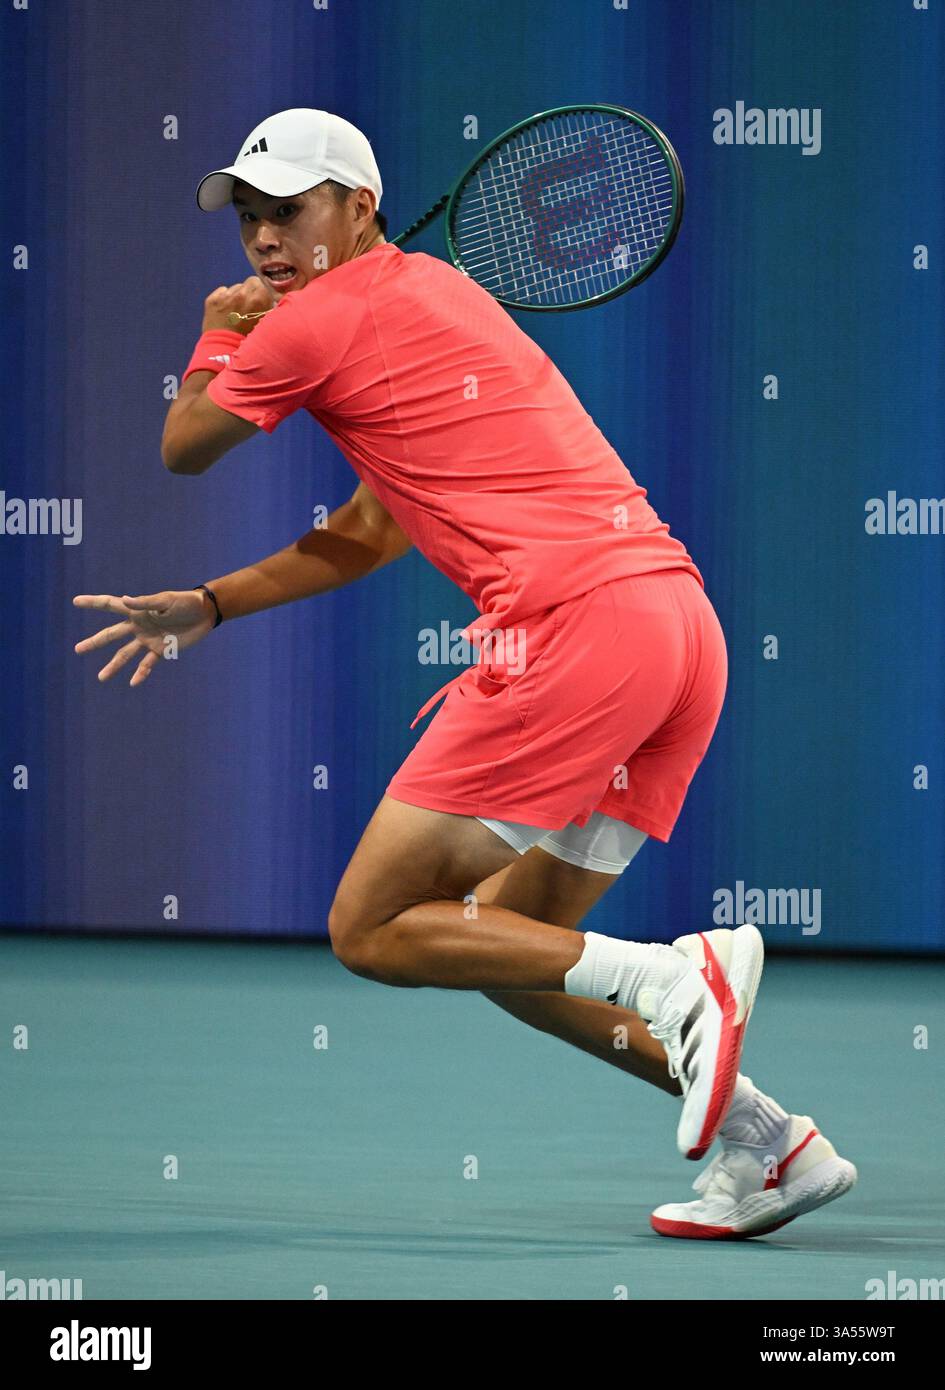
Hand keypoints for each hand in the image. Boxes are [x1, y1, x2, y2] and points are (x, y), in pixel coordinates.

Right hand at [72, 589, 216, 686]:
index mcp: (138, 610)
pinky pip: (147, 664)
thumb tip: (124, 600)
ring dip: (113, 666)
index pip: (111, 605)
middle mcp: (139, 626)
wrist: (204, 613)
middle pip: (112, 635)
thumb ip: (145, 602)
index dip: (93, 603)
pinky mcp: (161, 650)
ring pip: (125, 654)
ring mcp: (148, 639)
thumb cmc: (185, 602)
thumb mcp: (166, 600)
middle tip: (77, 649)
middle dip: (95, 642)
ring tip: (101, 678)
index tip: (76, 602)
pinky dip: (141, 673)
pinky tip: (133, 683)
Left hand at [202, 276, 275, 335]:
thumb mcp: (265, 326)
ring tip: (238, 310)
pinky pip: (222, 291)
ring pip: (236, 287)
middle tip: (252, 303)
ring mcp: (225, 296)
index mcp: (258, 300)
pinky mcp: (212, 300)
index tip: (264, 299)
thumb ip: (270, 311)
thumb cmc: (249, 342)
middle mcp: (241, 294)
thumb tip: (274, 303)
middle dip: (253, 291)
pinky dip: (225, 298)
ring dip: (239, 295)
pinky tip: (226, 311)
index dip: (264, 291)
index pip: (264, 283)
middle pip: (251, 282)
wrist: (224, 353)